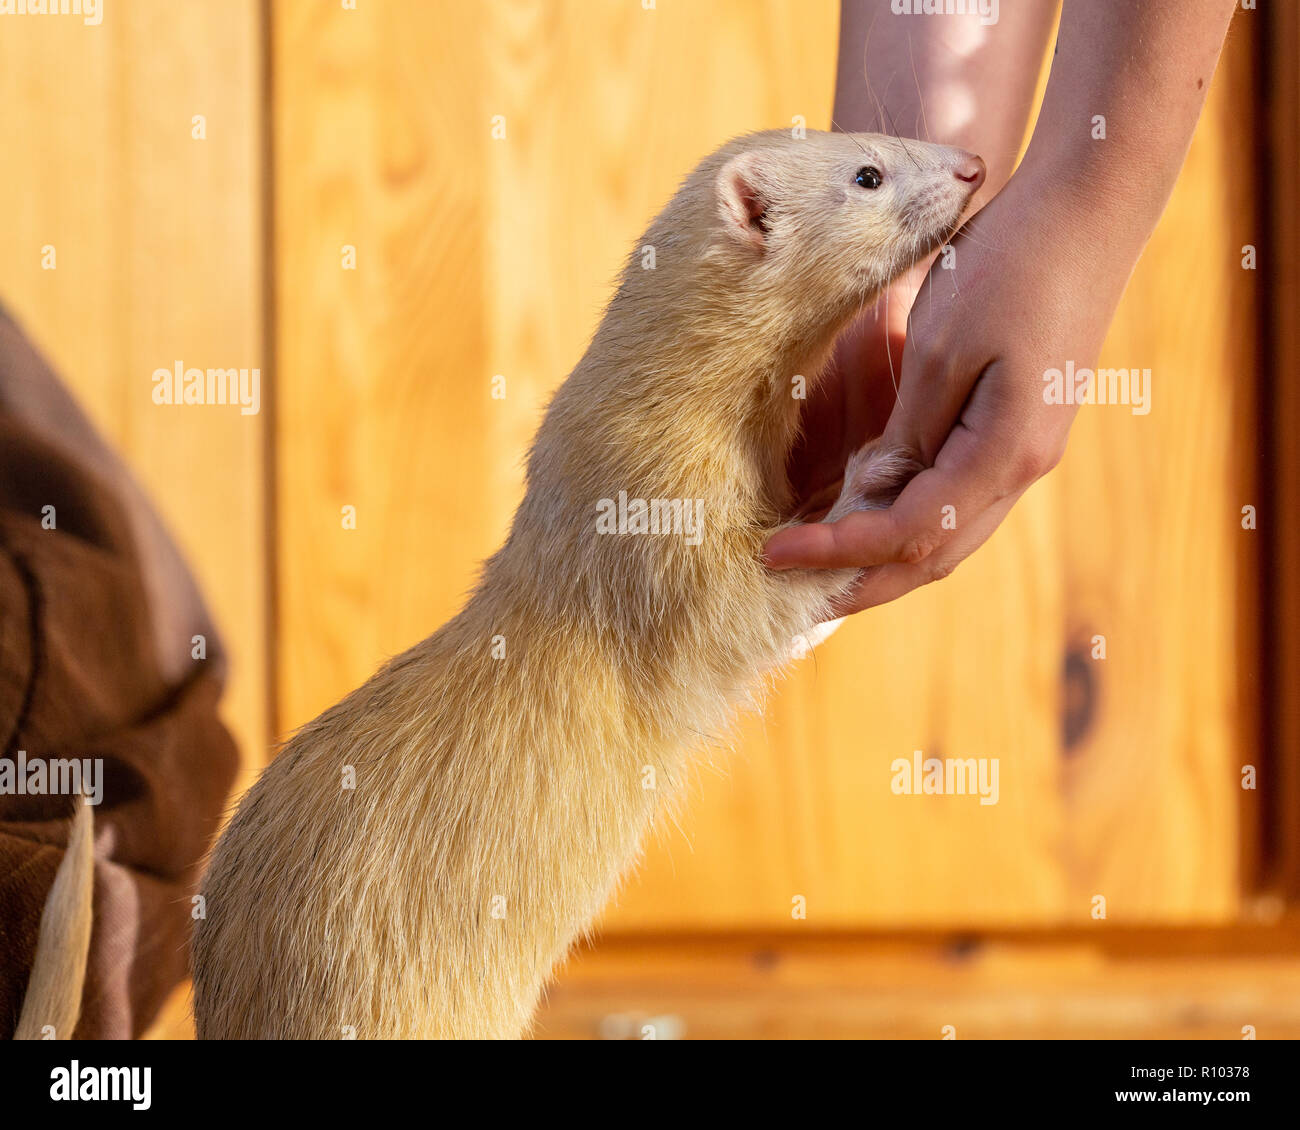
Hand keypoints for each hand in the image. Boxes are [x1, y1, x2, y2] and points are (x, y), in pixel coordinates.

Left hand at [767, 167, 1130, 615]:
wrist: (1087, 207)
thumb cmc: (1009, 267)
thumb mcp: (941, 350)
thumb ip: (908, 434)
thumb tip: (876, 491)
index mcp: (1003, 454)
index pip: (907, 533)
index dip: (836, 553)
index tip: (773, 555)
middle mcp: (1021, 466)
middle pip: (934, 553)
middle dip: (862, 580)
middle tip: (797, 595)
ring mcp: (1027, 447)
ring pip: (951, 531)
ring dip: (889, 556)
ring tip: (829, 569)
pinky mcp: (1021, 425)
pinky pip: (960, 494)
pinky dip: (913, 516)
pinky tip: (875, 511)